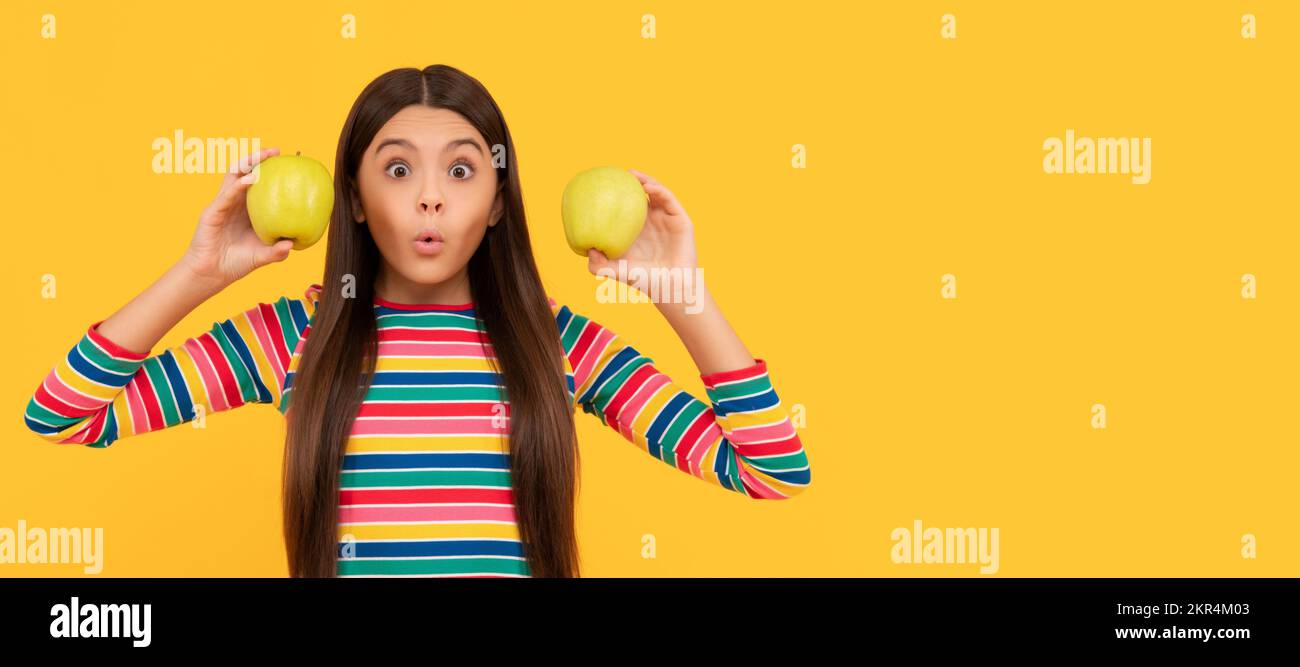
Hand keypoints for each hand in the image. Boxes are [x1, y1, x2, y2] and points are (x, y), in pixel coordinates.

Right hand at [179, 147, 293, 290]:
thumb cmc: (236, 263)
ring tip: (261, 156)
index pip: (257, 183)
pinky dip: (237, 187)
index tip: (287, 161)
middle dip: (258, 159)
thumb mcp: (262, 257)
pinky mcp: (212, 213)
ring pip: (233, 178)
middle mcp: (235, 203)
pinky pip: (225, 197)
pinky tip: (249, 181)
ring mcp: (222, 206)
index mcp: (247, 209)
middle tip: (276, 152)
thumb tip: (293, 244)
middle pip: (244, 173)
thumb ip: (277, 252)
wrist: (212, 274)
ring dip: (246, 164)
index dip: (269, 170)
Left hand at [586, 169, 698, 291]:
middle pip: (643, 194)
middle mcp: (652, 222)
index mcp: (637, 230)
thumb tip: (587, 250)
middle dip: (632, 181)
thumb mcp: (615, 271)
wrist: (670, 288)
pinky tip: (648, 187)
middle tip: (619, 173)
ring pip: (657, 193)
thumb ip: (598, 265)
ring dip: (646, 181)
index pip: (627, 205)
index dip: (618, 193)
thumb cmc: (643, 281)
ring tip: (633, 175)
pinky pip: (670, 200)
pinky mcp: (681, 220)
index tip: (605, 183)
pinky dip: (659, 190)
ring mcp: (668, 220)